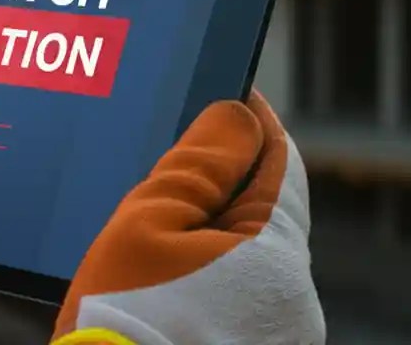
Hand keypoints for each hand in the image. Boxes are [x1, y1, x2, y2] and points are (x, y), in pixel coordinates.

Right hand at [53, 92, 324, 344]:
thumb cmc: (118, 323)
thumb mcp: (145, 224)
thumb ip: (197, 161)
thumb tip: (235, 114)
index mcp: (274, 256)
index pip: (277, 156)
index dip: (247, 118)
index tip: (222, 90)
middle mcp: (293, 299)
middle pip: (264, 202)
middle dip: (223, 171)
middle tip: (170, 147)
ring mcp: (276, 333)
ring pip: (249, 247)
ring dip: (212, 221)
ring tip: (154, 210)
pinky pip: (238, 288)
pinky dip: (208, 266)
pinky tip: (162, 267)